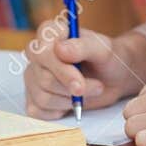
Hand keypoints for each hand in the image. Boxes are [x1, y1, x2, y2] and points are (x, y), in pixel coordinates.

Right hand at [23, 23, 145, 119]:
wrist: (112, 77)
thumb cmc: (106, 58)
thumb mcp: (102, 49)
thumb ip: (82, 46)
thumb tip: (59, 50)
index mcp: (49, 34)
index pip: (41, 52)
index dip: (59, 69)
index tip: (79, 81)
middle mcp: (37, 55)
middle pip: (44, 78)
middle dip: (72, 88)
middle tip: (97, 87)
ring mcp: (33, 76)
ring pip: (43, 97)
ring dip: (70, 100)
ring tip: (90, 91)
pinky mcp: (34, 97)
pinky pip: (38, 111)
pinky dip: (60, 111)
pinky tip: (73, 102)